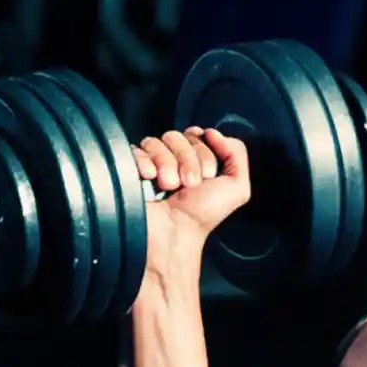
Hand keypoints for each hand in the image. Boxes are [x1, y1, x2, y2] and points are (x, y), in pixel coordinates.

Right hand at [134, 127, 250, 260]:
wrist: (175, 233)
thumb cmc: (204, 215)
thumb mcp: (237, 187)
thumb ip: (237, 154)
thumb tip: (213, 132)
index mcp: (196, 161)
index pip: (197, 135)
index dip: (204, 152)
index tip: (208, 176)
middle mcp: (173, 160)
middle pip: (177, 136)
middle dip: (189, 160)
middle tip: (189, 185)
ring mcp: (150, 164)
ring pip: (156, 141)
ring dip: (168, 164)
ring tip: (170, 187)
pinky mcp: (129, 169)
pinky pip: (135, 149)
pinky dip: (145, 162)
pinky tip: (150, 180)